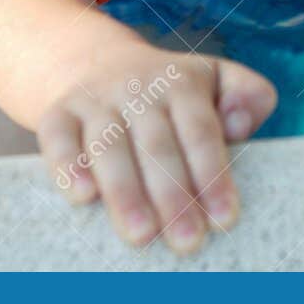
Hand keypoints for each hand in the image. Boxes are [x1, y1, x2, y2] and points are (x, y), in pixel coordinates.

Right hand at [37, 43, 277, 254]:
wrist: (95, 62)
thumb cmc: (170, 93)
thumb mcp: (215, 79)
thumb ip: (245, 96)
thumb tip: (241, 124)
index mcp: (182, 83)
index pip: (200, 129)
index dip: (212, 173)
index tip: (224, 219)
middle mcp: (138, 87)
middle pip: (156, 143)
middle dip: (172, 194)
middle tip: (187, 241)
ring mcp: (96, 100)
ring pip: (108, 144)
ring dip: (124, 191)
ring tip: (141, 235)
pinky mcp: (58, 113)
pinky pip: (57, 137)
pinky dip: (66, 166)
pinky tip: (81, 197)